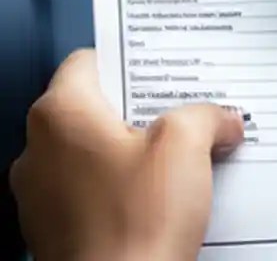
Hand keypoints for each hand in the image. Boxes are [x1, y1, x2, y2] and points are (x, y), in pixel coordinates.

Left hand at [10, 49, 244, 260]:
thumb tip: (222, 120)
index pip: (88, 61)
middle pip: (93, 109)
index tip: (170, 73)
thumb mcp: (186, 146)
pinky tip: (160, 200)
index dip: (131, 62)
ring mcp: (38, 194)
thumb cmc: (140, 215)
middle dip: (143, 111)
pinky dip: (121, 188)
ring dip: (133, 152)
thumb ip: (205, 116)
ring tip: (183, 160)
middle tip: (190, 115)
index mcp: (60, 114)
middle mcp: (36, 148)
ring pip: (92, 153)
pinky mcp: (51, 230)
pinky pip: (89, 191)